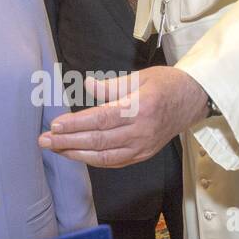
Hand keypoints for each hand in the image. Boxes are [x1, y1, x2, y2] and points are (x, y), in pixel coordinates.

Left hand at [37, 66, 208, 167]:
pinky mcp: (143, 154)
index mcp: (140, 107)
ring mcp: (143, 146)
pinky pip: (114, 162)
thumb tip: (87, 86)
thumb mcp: (140, 76)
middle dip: (68, 142)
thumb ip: (112, 86)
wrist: (193, 100)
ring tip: (55, 149)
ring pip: (104, 156)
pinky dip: (94, 160)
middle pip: (99, 140)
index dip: (76, 124)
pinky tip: (77, 155)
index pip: (101, 118)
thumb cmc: (166, 84)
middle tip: (44, 140)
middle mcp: (142, 130)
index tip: (55, 125)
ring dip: (76, 154)